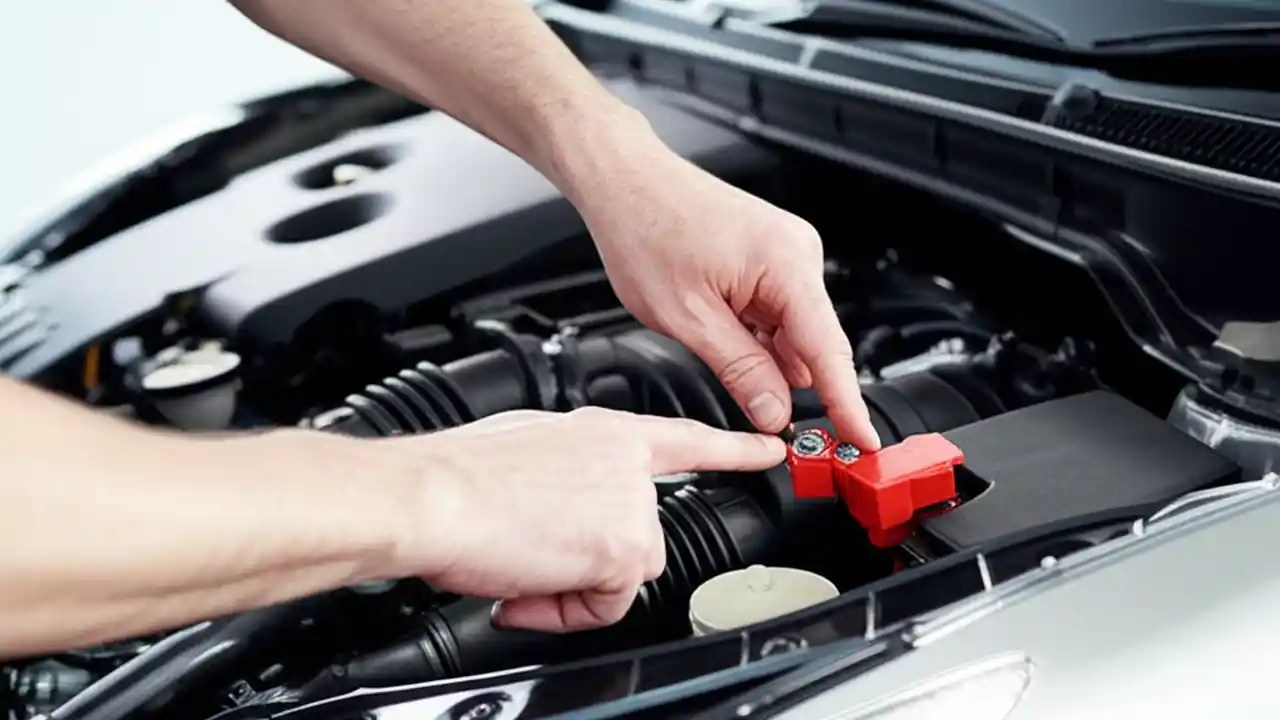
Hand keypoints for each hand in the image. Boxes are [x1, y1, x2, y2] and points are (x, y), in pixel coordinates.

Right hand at [391, 407, 784, 631]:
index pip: (683, 437)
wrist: (430, 495)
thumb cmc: (457, 476)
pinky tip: (526, 587)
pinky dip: (567, 611)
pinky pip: (609, 604)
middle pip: (639, 534)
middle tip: (533, 561)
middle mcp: (624, 462)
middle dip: (590, 561)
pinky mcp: (624, 547)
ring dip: (574, 588)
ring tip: (521, 570)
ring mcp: (630, 503)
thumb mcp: (523, 450)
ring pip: (625, 571)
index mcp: (601, 431)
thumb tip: (558, 505)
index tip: (769, 448)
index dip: (732, 447)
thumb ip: (563, 471)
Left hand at [562, 126, 879, 449]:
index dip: (847, 403)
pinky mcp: (769, 257)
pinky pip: (776, 314)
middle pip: (812, 344)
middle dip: (787, 381)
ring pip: (791, 332)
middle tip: (755, 410)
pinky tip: (719, 328)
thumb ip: (740, 370)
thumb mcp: (689, 318)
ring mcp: (785, 253)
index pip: (829, 350)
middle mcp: (796, 253)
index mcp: (785, 263)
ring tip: (709, 336)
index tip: (862, 440)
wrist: (625, 181)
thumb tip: (774, 412)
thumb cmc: (646, 228)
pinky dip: (754, 335)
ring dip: (762, 354)